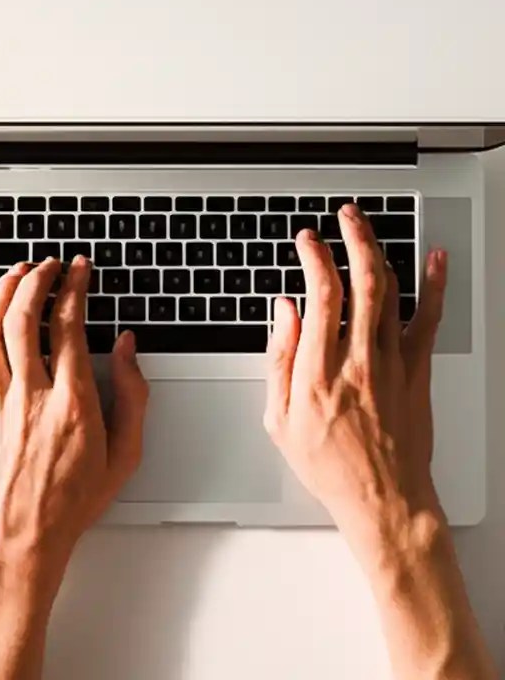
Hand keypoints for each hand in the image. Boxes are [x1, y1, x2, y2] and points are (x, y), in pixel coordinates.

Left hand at [0, 257, 147, 591]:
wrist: (19, 540)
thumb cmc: (71, 505)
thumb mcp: (124, 456)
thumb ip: (133, 396)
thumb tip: (127, 347)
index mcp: (73, 404)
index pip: (69, 325)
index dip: (74, 287)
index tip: (80, 269)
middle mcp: (31, 396)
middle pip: (24, 317)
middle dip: (36, 278)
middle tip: (47, 264)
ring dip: (2, 292)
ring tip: (16, 273)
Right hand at [264, 206, 446, 556]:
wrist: (383, 498)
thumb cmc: (330, 466)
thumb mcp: (279, 420)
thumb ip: (279, 360)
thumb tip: (285, 314)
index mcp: (317, 372)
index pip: (320, 297)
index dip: (314, 259)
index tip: (307, 242)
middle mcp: (358, 361)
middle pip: (362, 282)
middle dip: (352, 239)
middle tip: (344, 217)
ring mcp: (393, 364)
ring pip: (392, 292)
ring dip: (380, 252)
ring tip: (368, 229)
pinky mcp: (418, 371)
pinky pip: (429, 318)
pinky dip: (435, 284)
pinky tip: (435, 260)